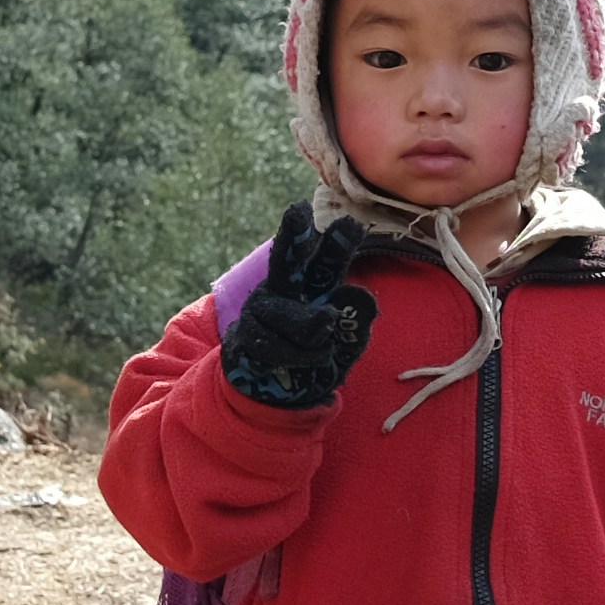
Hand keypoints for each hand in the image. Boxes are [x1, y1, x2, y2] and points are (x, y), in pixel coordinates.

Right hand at [220, 203, 379, 410]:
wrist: (272, 393)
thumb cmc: (313, 360)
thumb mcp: (343, 348)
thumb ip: (355, 328)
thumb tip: (362, 298)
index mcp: (313, 286)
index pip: (327, 261)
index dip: (337, 243)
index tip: (350, 224)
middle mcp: (284, 288)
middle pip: (287, 258)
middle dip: (294, 235)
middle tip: (298, 211)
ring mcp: (260, 308)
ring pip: (291, 317)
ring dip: (312, 340)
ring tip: (322, 352)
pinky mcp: (242, 332)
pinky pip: (274, 345)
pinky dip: (295, 359)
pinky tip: (299, 364)